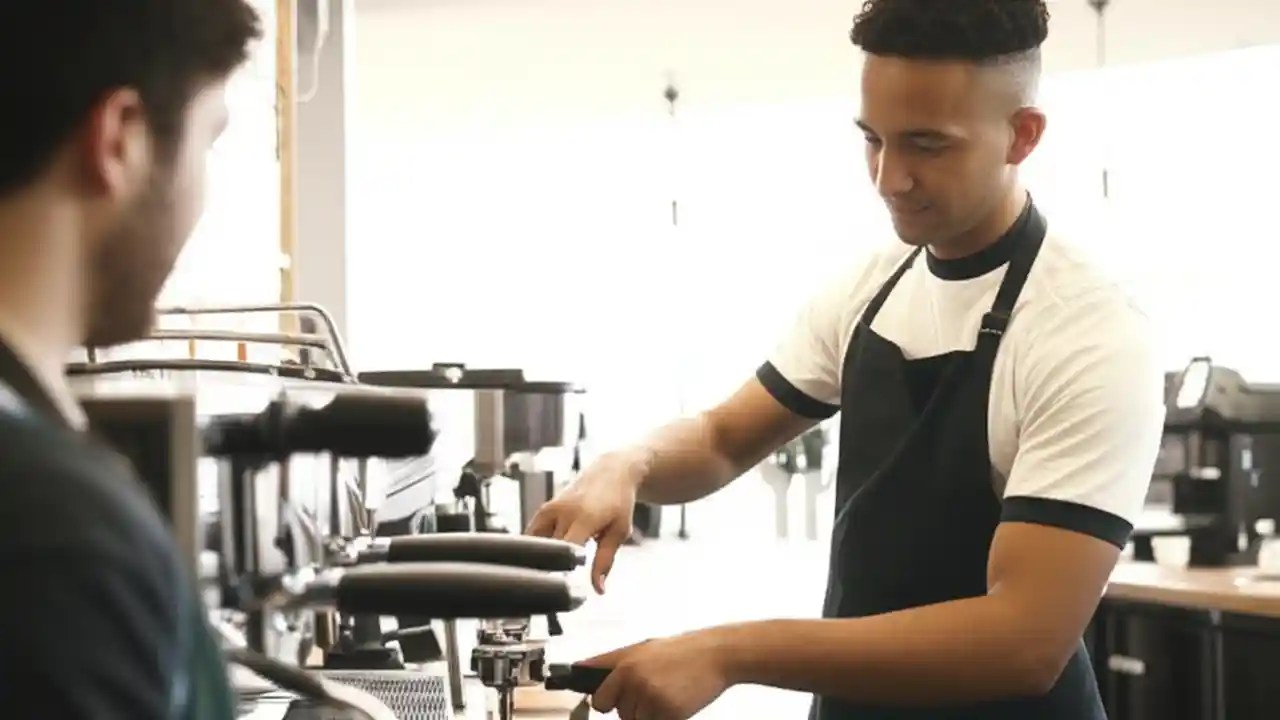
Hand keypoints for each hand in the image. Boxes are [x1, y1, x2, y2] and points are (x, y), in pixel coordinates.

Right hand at [524, 450, 643, 592]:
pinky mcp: (543, 510)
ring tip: (544, 576)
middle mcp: (562, 512)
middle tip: (553, 593)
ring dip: (539, 560)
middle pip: (547, 551)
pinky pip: (533, 536)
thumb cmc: (619, 504)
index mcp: (583, 517)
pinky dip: (537, 549)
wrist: (611, 473)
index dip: (562, 574)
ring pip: (535, 544)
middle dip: (549, 571)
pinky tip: (541, 561)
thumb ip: (605, 561)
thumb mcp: (619, 532)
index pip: (565, 551)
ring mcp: (549, 509)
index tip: (564, 593)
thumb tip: (598, 591)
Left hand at [582, 631, 732, 719]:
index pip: (600, 700)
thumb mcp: (641, 649)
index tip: (618, 698)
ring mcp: (652, 699)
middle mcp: (635, 683)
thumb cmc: (679, 651)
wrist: (715, 655)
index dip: (609, 701)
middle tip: (655, 688)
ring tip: (667, 693)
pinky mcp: (669, 713)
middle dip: (634, 707)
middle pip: (621, 713)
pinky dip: (665, 718)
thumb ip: (611, 662)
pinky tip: (676, 701)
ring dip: (650, 714)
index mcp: (625, 666)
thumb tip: (580, 667)